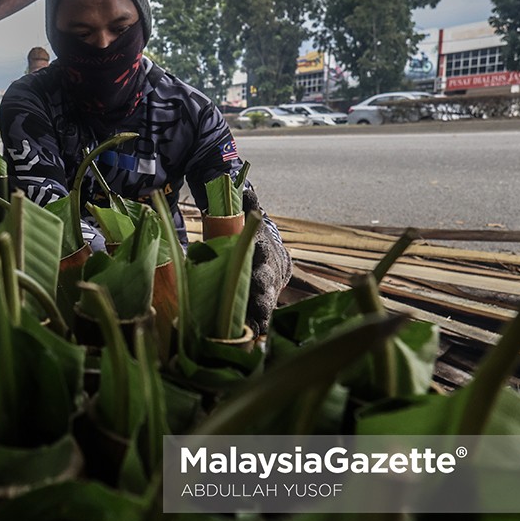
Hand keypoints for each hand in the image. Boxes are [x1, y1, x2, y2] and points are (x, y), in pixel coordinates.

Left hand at [242, 188, 291, 335]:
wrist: (275, 261)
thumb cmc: (256, 241)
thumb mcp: (253, 221)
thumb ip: (249, 204)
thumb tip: (244, 185)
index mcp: (261, 249)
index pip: (261, 247)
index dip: (258, 248)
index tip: (256, 248)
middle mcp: (266, 271)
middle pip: (265, 279)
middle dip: (261, 286)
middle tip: (256, 291)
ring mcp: (266, 291)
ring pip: (265, 303)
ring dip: (260, 312)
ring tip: (255, 324)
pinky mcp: (262, 306)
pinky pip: (260, 318)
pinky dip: (258, 326)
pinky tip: (252, 335)